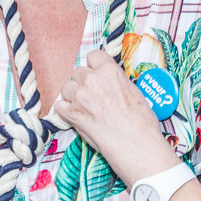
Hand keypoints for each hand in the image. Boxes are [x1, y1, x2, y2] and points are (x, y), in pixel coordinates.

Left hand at [54, 50, 176, 184]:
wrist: (136, 144)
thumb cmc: (141, 121)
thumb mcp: (134, 91)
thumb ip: (116, 81)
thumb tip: (109, 80)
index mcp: (109, 71)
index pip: (92, 56)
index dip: (94, 66)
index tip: (97, 73)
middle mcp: (92, 80)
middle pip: (78, 72)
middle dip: (84, 82)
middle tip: (93, 95)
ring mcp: (80, 96)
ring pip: (67, 87)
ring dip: (73, 95)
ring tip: (85, 106)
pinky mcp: (72, 114)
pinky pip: (59, 105)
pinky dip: (65, 110)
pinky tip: (76, 115)